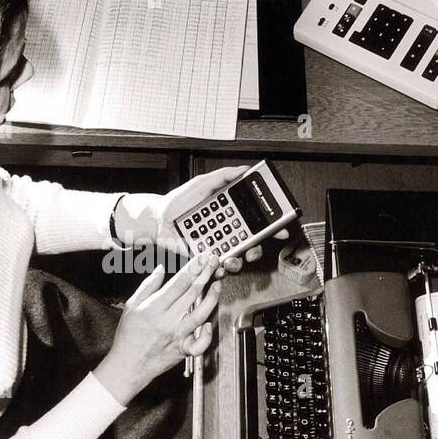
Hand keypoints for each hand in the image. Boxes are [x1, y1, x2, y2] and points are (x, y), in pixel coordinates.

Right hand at [93, 254, 220, 404]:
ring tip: (217, 284)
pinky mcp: (182, 349)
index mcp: (154, 307)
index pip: (178, 282)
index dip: (193, 268)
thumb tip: (160, 270)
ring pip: (199, 314)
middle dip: (205, 275)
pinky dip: (206, 334)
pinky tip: (209, 323)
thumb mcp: (131, 306)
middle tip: (214, 262)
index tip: (201, 258)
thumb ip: (148, 286)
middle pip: (191, 293)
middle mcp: (167, 320)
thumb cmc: (128, 337)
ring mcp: (177, 335)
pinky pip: (198, 344)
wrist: (128, 365)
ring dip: (211, 297)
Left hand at [113, 168, 288, 277]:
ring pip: (236, 258)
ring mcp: (215, 245)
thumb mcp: (202, 183)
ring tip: (232, 259)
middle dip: (256, 251)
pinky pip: (216, 266)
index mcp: (229, 214)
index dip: (270, 227)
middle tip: (253, 251)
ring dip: (238, 262)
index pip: (254, 221)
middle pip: (250, 244)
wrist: (157, 218)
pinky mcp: (203, 256)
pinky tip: (219, 265)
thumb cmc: (178, 201)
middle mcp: (225, 231)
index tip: (280, 231)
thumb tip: (244, 169)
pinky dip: (220, 269)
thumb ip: (223, 176)